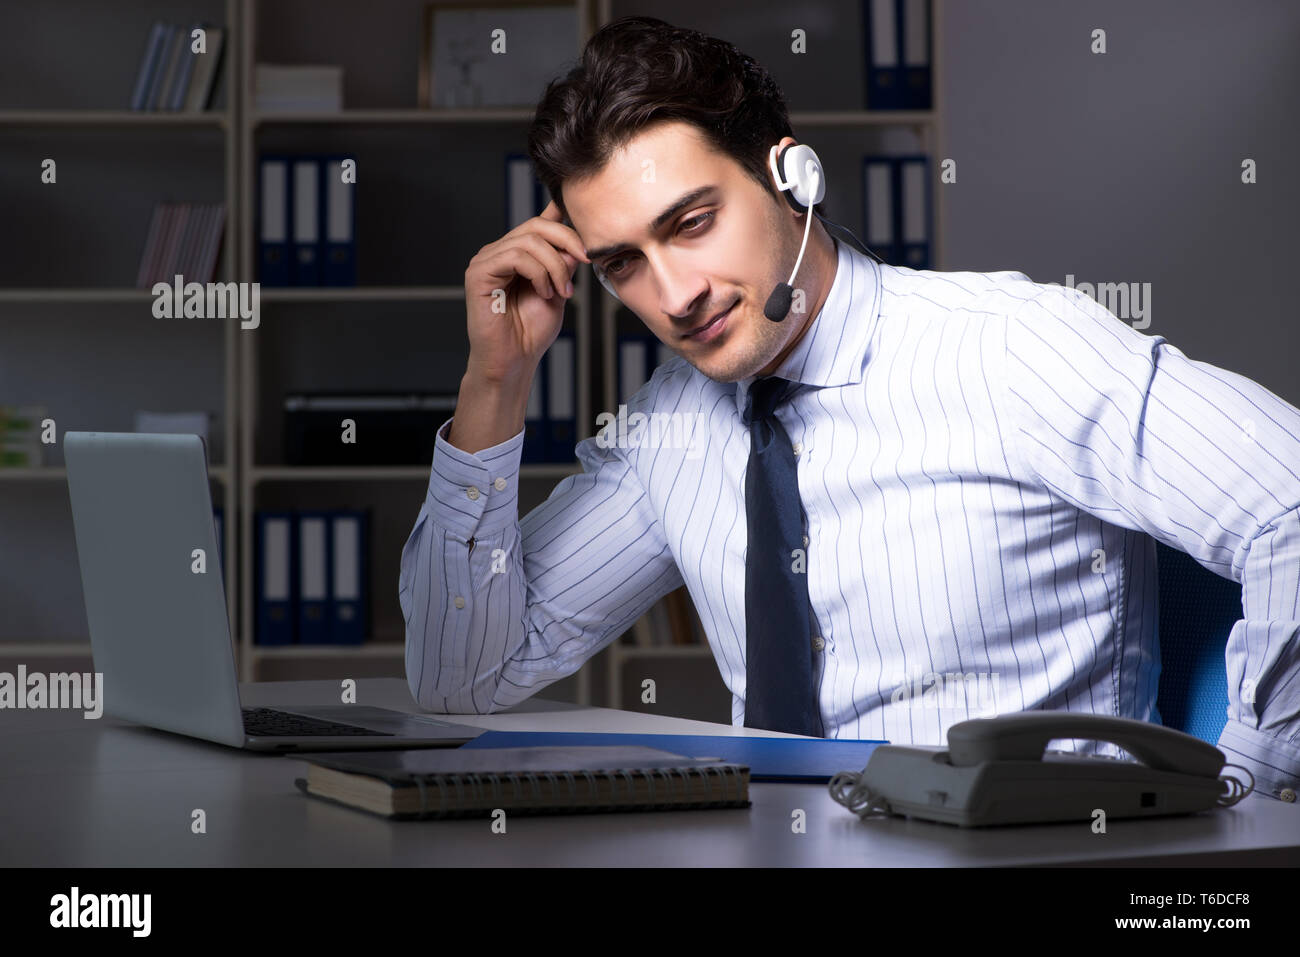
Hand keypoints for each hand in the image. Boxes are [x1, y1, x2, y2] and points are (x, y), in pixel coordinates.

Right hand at [462, 199, 588, 383]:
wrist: (514, 361)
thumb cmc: (532, 332)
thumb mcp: (558, 290)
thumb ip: (563, 264)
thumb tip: (574, 240)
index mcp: (515, 255)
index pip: (538, 224)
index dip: (560, 216)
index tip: (584, 229)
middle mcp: (497, 253)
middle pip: (535, 225)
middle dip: (567, 241)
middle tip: (585, 261)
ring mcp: (485, 261)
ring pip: (528, 241)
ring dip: (554, 265)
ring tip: (561, 291)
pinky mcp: (478, 274)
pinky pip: (514, 257)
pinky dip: (538, 274)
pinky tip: (544, 293)